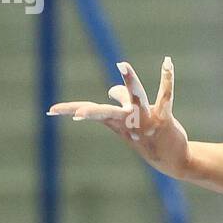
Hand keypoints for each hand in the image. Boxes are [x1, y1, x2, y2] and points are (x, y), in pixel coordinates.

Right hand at [47, 57, 190, 178]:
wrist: (171, 159)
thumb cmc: (146, 137)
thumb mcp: (129, 121)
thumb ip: (120, 102)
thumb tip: (112, 90)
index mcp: (116, 123)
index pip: (90, 113)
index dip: (70, 110)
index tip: (51, 110)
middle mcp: (128, 123)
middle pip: (106, 114)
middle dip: (92, 113)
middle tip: (78, 114)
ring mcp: (146, 121)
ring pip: (136, 98)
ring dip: (129, 81)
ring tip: (122, 65)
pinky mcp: (164, 118)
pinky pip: (165, 95)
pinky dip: (166, 78)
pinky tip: (167, 63)